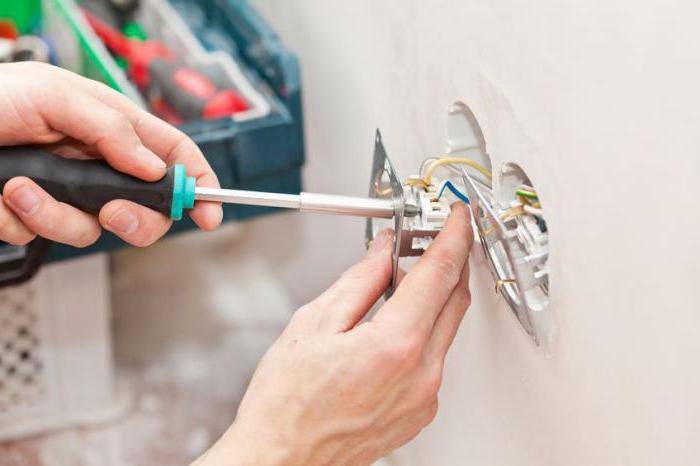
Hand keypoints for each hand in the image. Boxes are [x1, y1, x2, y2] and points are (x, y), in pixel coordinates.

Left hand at [0, 62, 221, 246]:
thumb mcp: (52, 94)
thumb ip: (109, 127)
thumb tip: (151, 165)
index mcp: (112, 128)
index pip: (172, 155)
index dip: (199, 183)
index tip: (210, 211)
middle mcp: (96, 164)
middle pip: (147, 208)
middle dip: (135, 219)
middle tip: (112, 211)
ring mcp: (67, 193)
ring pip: (92, 230)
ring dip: (55, 216)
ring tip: (19, 188)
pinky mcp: (35, 215)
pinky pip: (45, 236)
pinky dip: (21, 221)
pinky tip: (2, 197)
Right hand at [195, 204, 473, 465]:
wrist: (282, 459)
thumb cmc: (285, 404)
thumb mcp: (313, 324)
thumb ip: (359, 281)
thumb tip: (384, 251)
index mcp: (394, 345)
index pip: (439, 272)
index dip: (452, 235)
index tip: (456, 216)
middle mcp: (421, 374)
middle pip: (455, 298)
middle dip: (448, 260)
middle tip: (428, 239)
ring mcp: (425, 397)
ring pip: (447, 328)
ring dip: (433, 297)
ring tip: (399, 281)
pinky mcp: (421, 411)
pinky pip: (435, 358)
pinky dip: (423, 330)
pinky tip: (394, 323)